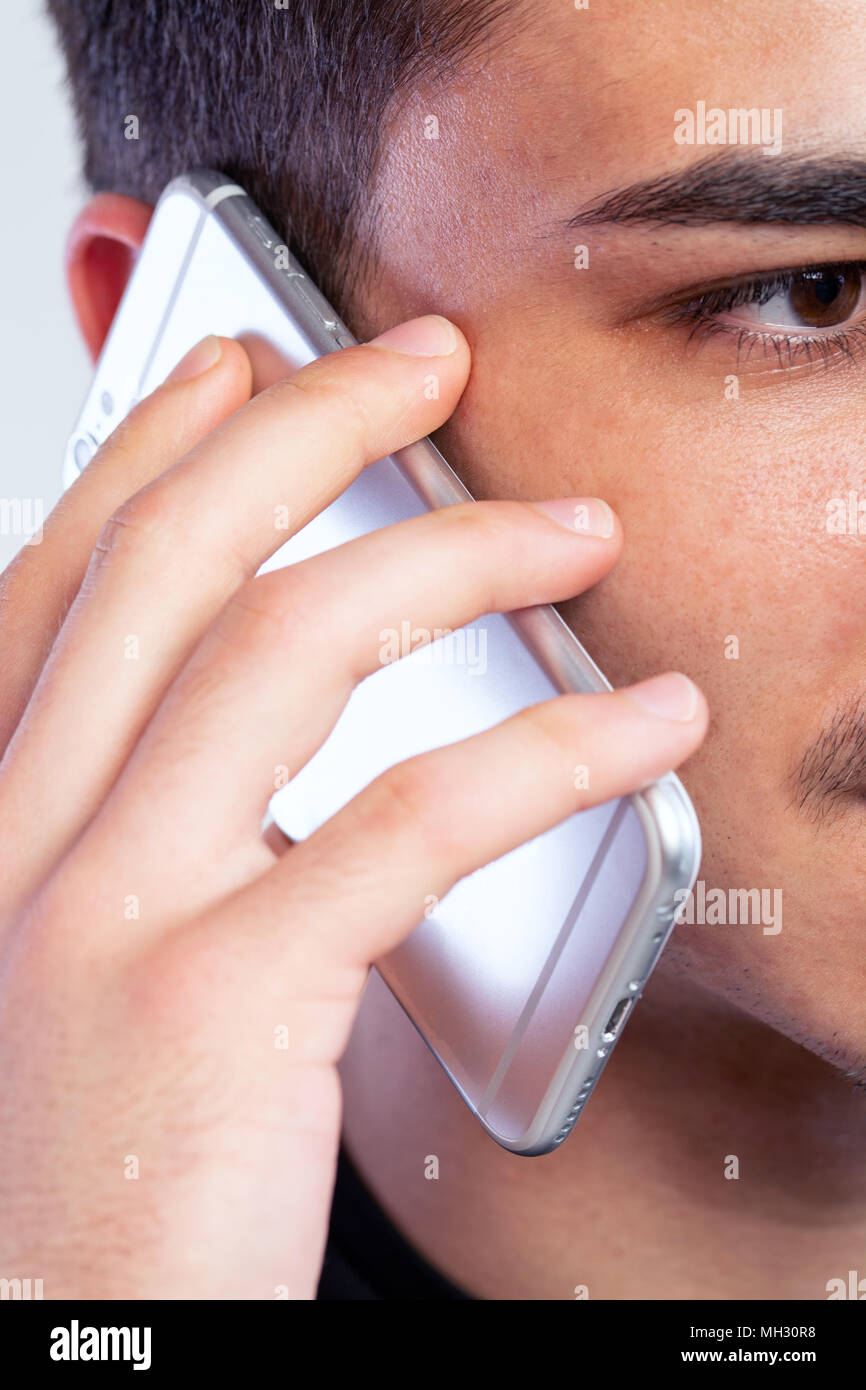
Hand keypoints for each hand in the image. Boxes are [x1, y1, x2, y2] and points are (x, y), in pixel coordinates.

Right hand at [0, 316, 707, 1297]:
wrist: (59, 1340)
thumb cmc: (93, 1150)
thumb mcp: (91, 951)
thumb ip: (158, 832)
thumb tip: (276, 754)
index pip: (65, 572)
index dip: (155, 445)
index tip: (248, 367)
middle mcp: (23, 831)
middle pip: (176, 558)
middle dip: (310, 427)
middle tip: (426, 362)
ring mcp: (104, 906)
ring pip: (288, 645)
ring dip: (453, 557)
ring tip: (573, 532)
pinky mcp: (215, 998)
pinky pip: (404, 819)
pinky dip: (544, 754)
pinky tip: (634, 729)